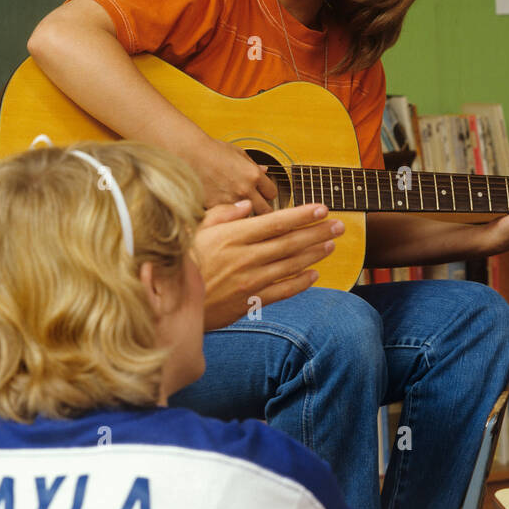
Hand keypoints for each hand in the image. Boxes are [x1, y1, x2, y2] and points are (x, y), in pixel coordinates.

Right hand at [187, 137, 278, 211]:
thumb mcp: (238, 153)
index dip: (269, 193)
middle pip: (266, 211)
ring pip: (246, 217)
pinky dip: (226, 214)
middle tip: (257, 207)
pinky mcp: (215, 208)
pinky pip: (227, 216)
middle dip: (263, 209)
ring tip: (238, 207)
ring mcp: (230, 201)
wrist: (188, 154)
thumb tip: (265, 170)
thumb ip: (254, 165)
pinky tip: (222, 207)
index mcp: (253, 175)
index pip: (273, 193)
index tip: (264, 194)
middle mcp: (244, 190)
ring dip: (244, 214)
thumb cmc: (211, 150)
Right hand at [193, 201, 343, 328]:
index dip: (302, 214)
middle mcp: (244, 257)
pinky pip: (282, 291)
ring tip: (330, 245)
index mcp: (233, 236)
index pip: (276, 222)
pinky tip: (314, 274)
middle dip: (317, 232)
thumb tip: (246, 205)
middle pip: (289, 242)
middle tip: (338, 225)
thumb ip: (223, 214)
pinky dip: (300, 283)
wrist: (170, 303)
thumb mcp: (197, 230)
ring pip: (290, 265)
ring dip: (314, 254)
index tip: (322, 208)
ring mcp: (248, 281)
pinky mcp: (248, 302)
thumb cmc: (184, 262)